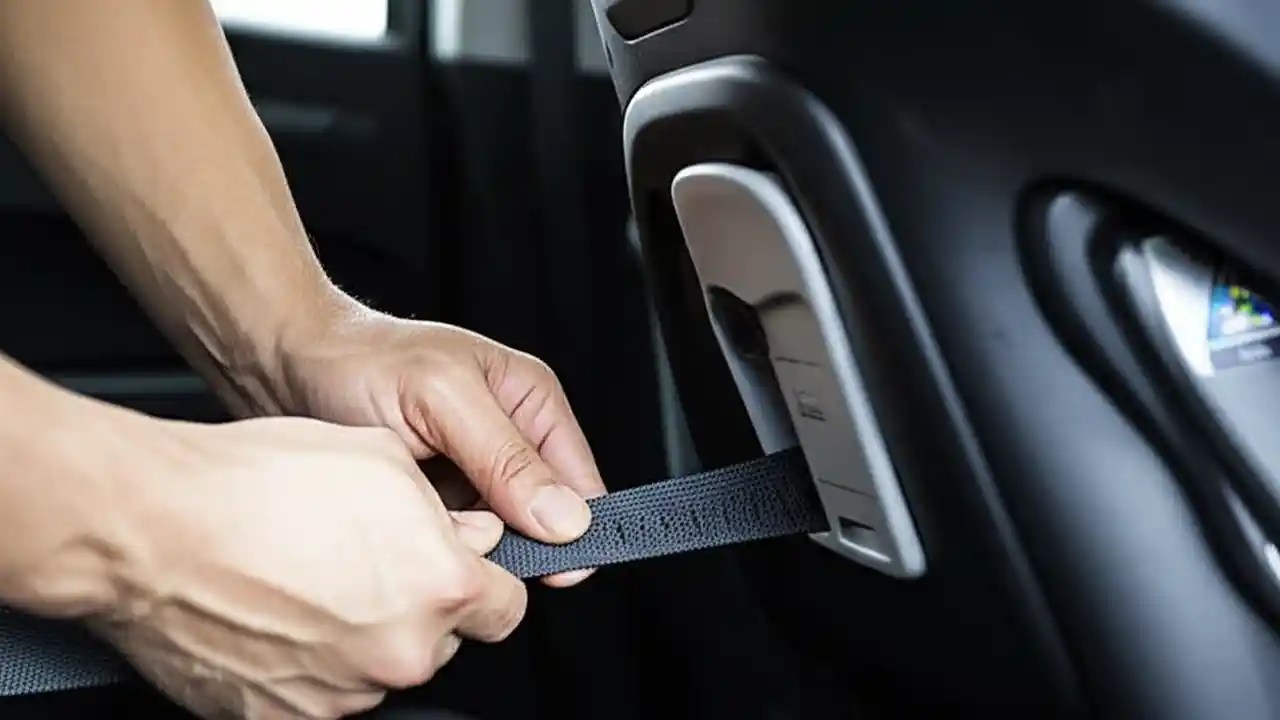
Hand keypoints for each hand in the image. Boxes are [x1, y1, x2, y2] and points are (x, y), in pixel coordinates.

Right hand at [91, 416, 525, 719]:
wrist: (151, 528)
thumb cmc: (259, 484)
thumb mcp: (382, 459)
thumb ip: (448, 511)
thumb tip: (473, 539)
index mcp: (441, 588)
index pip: (505, 608)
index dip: (481, 582)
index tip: (459, 569)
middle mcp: (402, 652)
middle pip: (440, 641)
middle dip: (417, 607)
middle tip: (365, 561)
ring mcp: (342, 695)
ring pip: (380, 669)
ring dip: (363, 636)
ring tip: (308, 581)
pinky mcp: (283, 719)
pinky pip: (321, 694)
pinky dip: (310, 665)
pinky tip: (277, 615)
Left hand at [265, 304, 605, 587]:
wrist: (280, 364)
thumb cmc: (358, 362)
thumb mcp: (442, 400)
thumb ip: (505, 458)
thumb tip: (567, 518)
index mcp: (532, 402)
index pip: (582, 484)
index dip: (574, 532)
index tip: (552, 570)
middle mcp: (509, 439)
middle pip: (542, 520)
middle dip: (511, 543)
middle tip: (467, 541)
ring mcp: (471, 473)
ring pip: (497, 538)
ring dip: (469, 547)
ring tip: (423, 525)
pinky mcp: (434, 500)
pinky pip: (455, 542)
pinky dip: (435, 547)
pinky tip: (404, 533)